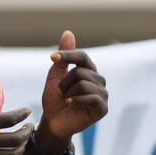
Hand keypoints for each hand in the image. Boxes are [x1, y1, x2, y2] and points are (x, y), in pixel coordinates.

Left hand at [40, 29, 107, 144]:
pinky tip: (68, 104)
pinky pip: (90, 98)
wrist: (53, 121)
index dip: (67, 55)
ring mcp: (102, 94)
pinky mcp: (103, 108)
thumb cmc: (54, 99)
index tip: (52, 57)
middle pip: (80, 72)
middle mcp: (98, 80)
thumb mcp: (55, 75)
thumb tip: (68, 32)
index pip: (82, 57)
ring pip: (83, 84)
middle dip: (64, 83)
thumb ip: (63, 57)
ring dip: (67, 93)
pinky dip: (75, 100)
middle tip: (59, 93)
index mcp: (89, 70)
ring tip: (65, 100)